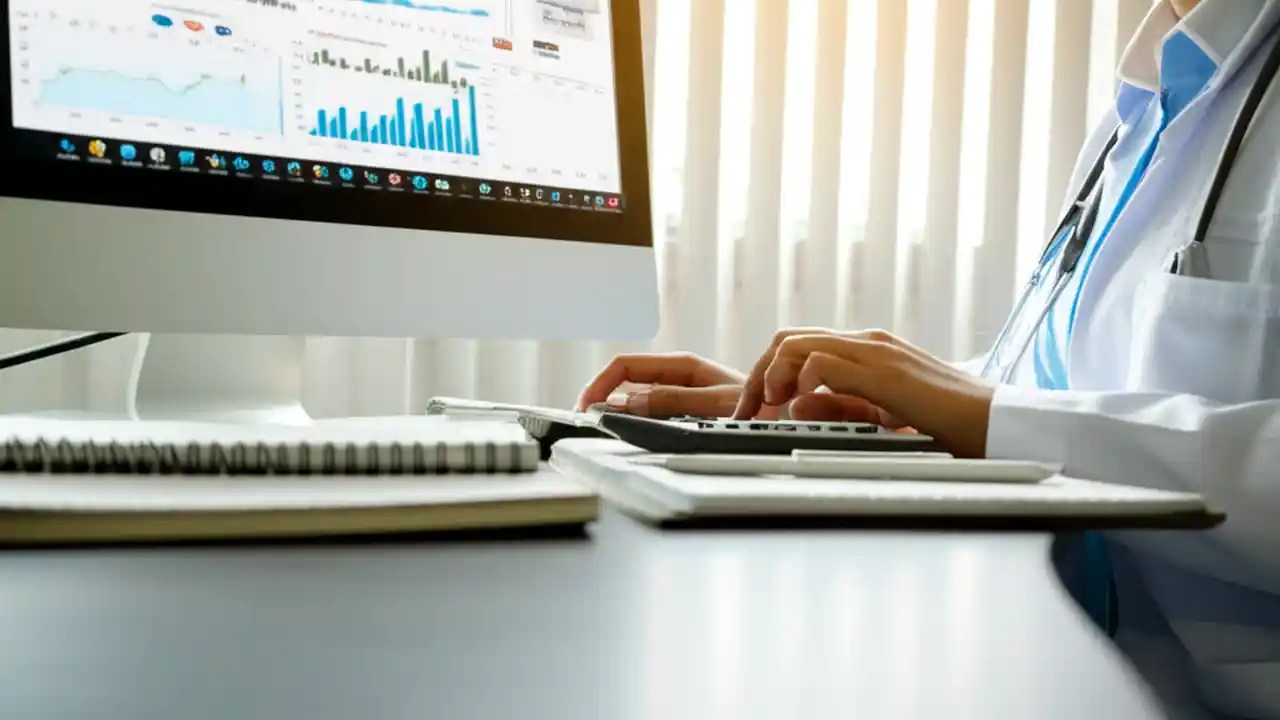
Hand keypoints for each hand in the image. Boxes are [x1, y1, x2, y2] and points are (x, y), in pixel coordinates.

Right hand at [575, 353, 749, 417]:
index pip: (625, 366)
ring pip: (635, 397)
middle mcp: (677, 375)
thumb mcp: (713, 405)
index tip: (587, 406)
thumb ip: (670, 402)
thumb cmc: (761, 407)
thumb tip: (625, 403)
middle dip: (601, 396)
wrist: (789, 417)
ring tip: (601, 426)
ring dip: (616, 409)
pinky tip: (628, 431)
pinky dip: (633, 419)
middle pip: (625, 380)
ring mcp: (680, 392)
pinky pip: (650, 410)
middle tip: (586, 420)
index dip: (600, 383)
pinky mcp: (685, 409)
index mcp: (682, 365)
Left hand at [733, 329, 996, 457]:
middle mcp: (868, 343)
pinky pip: (825, 364)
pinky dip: (800, 383)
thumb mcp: (884, 415)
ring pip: (798, 344)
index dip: (767, 373)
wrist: (999, 423)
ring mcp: (876, 354)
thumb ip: (844, 406)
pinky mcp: (885, 374)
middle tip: (745, 411)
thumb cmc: (951, 424)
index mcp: (867, 350)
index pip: (799, 345)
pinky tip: (798, 407)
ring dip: (771, 375)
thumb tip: (799, 403)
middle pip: (788, 338)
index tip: (751, 408)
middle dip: (757, 373)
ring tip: (764, 407)